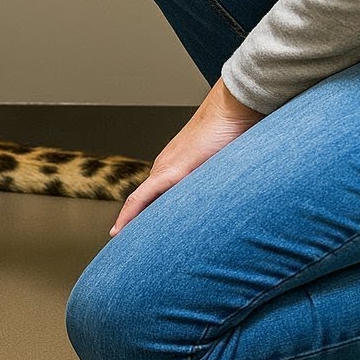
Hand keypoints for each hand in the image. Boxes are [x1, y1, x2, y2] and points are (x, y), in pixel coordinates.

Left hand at [110, 78, 264, 236]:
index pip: (157, 199)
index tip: (143, 239)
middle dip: (139, 228)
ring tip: (126, 251)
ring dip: (135, 226)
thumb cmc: (239, 129)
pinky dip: (130, 213)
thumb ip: (226, 182)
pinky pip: (143, 196)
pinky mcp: (171, 171)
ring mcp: (166, 169)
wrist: (236, 106)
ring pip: (142, 204)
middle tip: (130, 254)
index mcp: (177, 168)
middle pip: (147, 205)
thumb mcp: (231, 164)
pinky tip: (121, 229)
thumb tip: (239, 199)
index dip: (148, 218)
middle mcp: (166, 168)